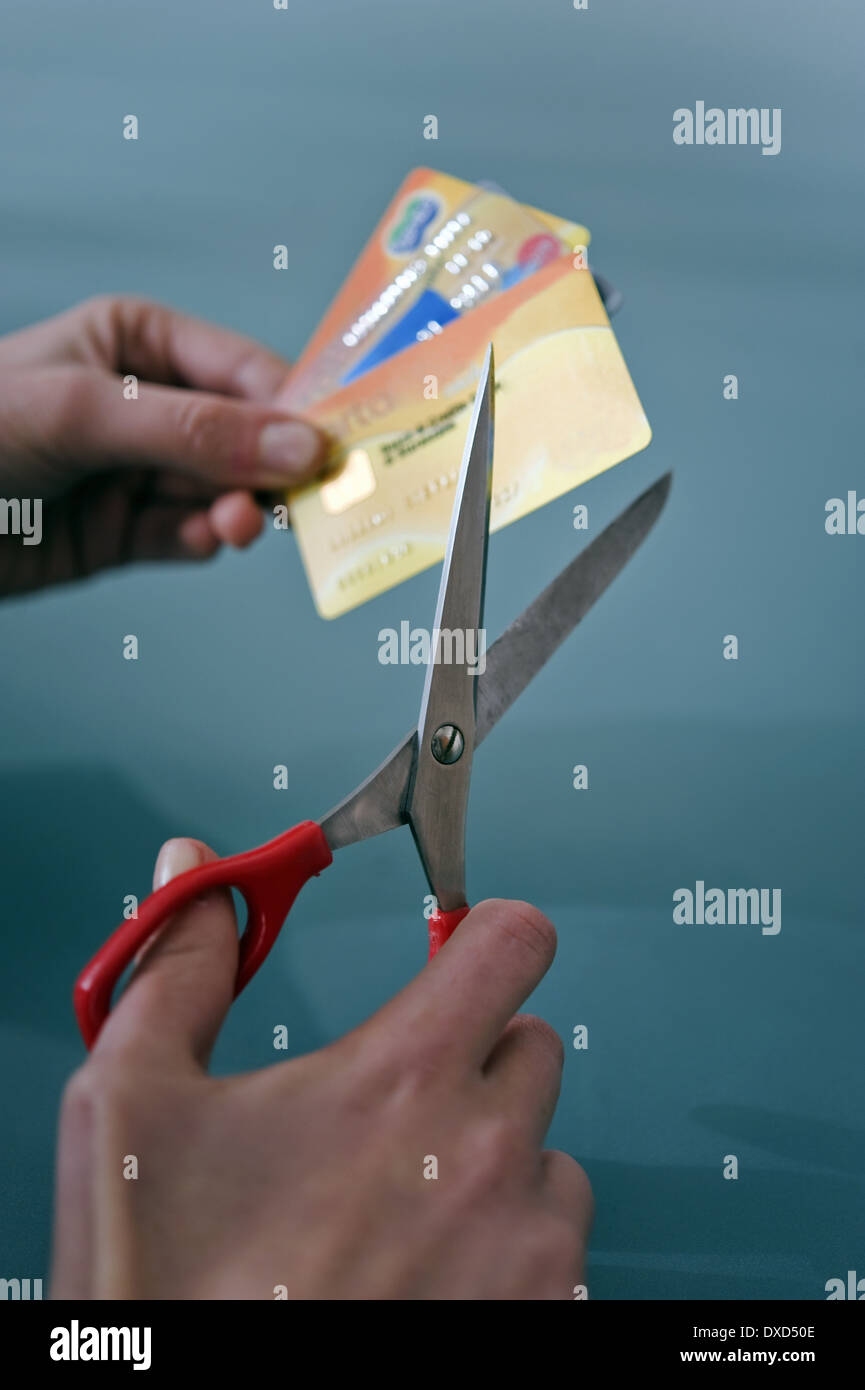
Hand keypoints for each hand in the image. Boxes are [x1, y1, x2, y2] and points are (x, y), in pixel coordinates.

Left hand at [0, 296, 326, 594]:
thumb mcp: (84, 412)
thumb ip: (196, 431)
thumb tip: (301, 445)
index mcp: (138, 341)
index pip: (243, 370)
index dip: (294, 407)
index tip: (338, 445)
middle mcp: (147, 404)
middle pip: (245, 436)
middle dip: (271, 467)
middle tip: (300, 499)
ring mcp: (137, 471)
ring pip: (222, 491)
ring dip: (238, 510)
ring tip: (235, 527)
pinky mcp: (123, 533)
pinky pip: (188, 536)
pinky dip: (204, 541)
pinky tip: (205, 540)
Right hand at [51, 838, 591, 1299]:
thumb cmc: (167, 1288)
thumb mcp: (133, 1106)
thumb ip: (181, 971)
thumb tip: (193, 873)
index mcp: (401, 1079)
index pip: (514, 940)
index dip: (488, 933)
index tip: (468, 950)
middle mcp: (488, 1155)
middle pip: (532, 1046)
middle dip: (472, 1063)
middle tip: (393, 1118)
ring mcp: (530, 1247)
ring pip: (547, 1159)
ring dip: (492, 1171)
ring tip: (398, 1220)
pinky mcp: (549, 1317)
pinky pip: (558, 1254)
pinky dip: (506, 1255)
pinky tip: (424, 1284)